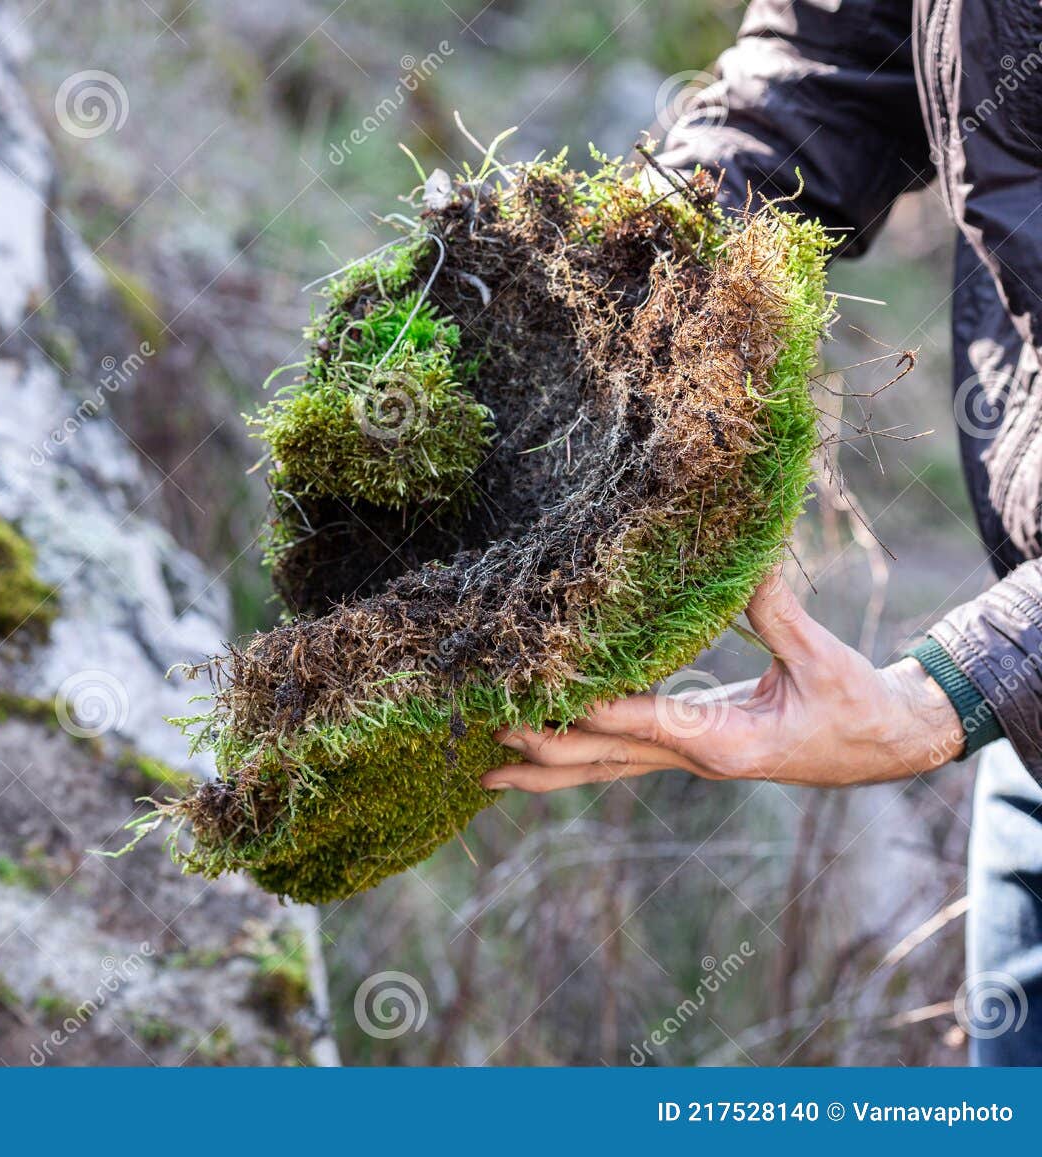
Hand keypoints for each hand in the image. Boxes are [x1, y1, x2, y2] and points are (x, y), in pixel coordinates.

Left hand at [482, 572, 964, 792]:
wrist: (884, 745)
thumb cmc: (857, 705)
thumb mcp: (821, 656)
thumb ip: (777, 612)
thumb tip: (744, 562)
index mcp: (727, 742)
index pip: (644, 722)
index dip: (592, 710)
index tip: (541, 697)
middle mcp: (697, 757)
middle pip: (605, 759)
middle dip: (546, 751)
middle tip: (488, 737)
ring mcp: (687, 758)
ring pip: (604, 769)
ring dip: (547, 770)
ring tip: (485, 774)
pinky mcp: (688, 749)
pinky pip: (619, 758)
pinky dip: (576, 757)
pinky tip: (536, 756)